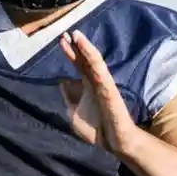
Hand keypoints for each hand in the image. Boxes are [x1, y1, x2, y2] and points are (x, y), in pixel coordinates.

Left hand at [58, 29, 140, 155]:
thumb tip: (63, 82)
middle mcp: (95, 81)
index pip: (78, 65)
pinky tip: (85, 46)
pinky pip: (99, 68)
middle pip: (84, 59)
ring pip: (93, 60)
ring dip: (84, 47)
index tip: (62, 40)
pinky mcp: (108, 87)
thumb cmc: (97, 129)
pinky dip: (92, 56)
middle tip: (65, 33)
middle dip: (75, 46)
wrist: (115, 142)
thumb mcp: (74, 113)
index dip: (71, 53)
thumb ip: (68, 98)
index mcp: (87, 86)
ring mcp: (102, 83)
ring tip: (75, 34)